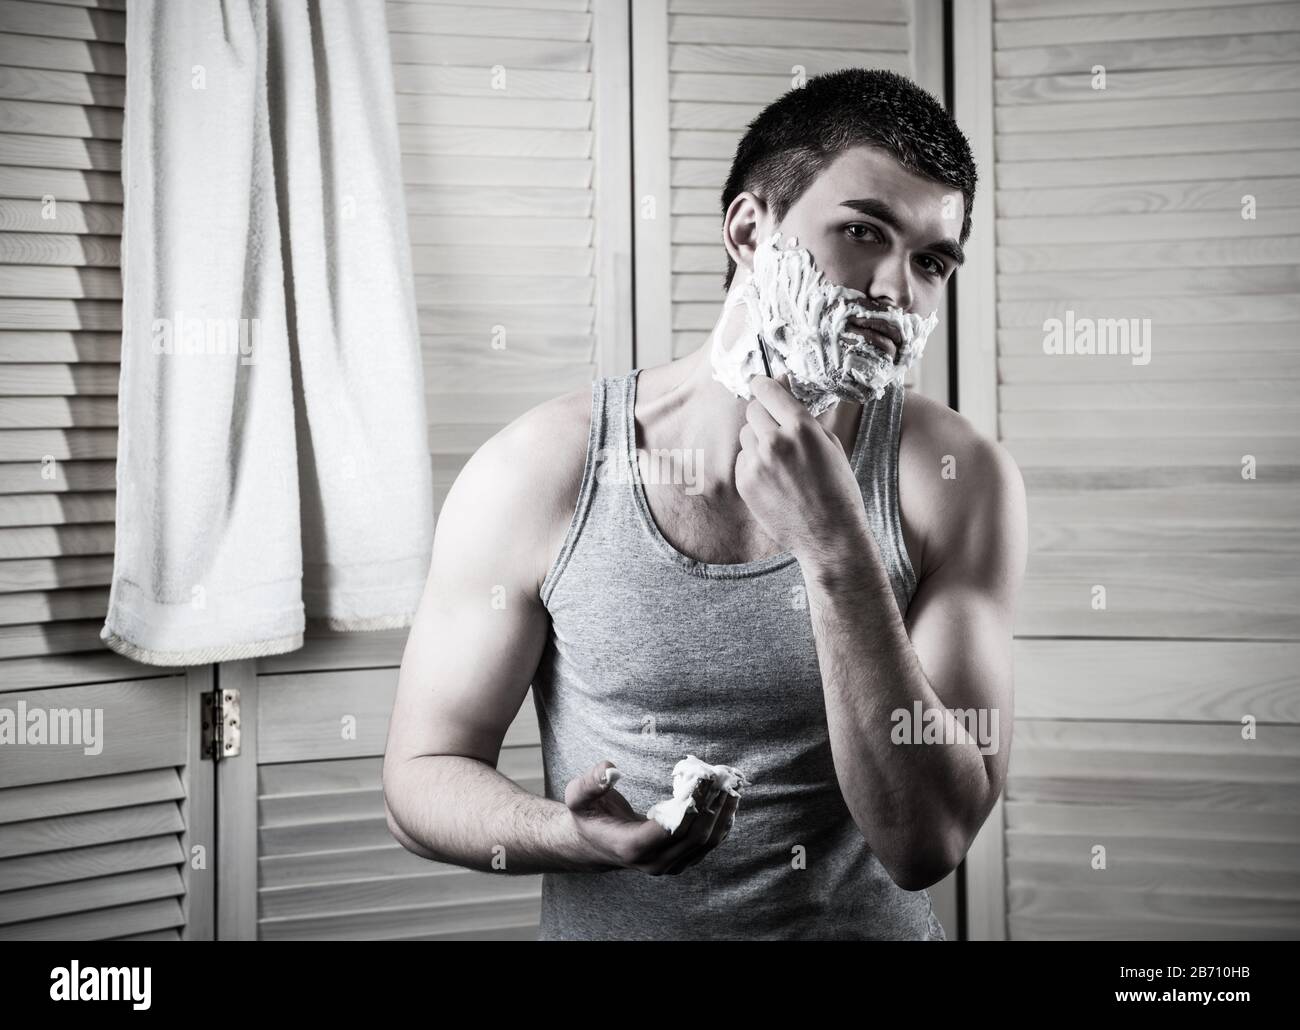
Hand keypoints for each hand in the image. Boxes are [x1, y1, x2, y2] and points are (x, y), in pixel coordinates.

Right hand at [565, 761, 738, 875]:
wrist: (594, 843)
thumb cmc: (588, 815)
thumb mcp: (577, 797)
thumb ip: (590, 783)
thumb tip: (610, 768)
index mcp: (631, 847)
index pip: (670, 828)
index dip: (689, 803)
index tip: (700, 776)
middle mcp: (654, 863)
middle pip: (694, 836)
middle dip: (711, 803)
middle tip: (721, 774)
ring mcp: (670, 866)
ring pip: (706, 842)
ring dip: (722, 813)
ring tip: (731, 784)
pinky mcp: (681, 862)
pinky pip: (708, 845)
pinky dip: (721, 822)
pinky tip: (728, 800)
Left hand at [736, 375, 872, 566]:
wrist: (830, 536)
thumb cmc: (837, 490)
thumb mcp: (830, 446)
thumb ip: (804, 419)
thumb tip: (784, 394)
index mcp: (801, 427)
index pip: (769, 390)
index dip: (763, 384)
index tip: (760, 383)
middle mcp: (775, 441)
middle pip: (753, 410)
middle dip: (762, 414)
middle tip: (775, 428)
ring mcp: (757, 463)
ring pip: (746, 435)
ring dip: (758, 440)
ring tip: (780, 461)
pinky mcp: (745, 483)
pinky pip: (743, 460)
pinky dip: (753, 464)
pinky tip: (774, 480)